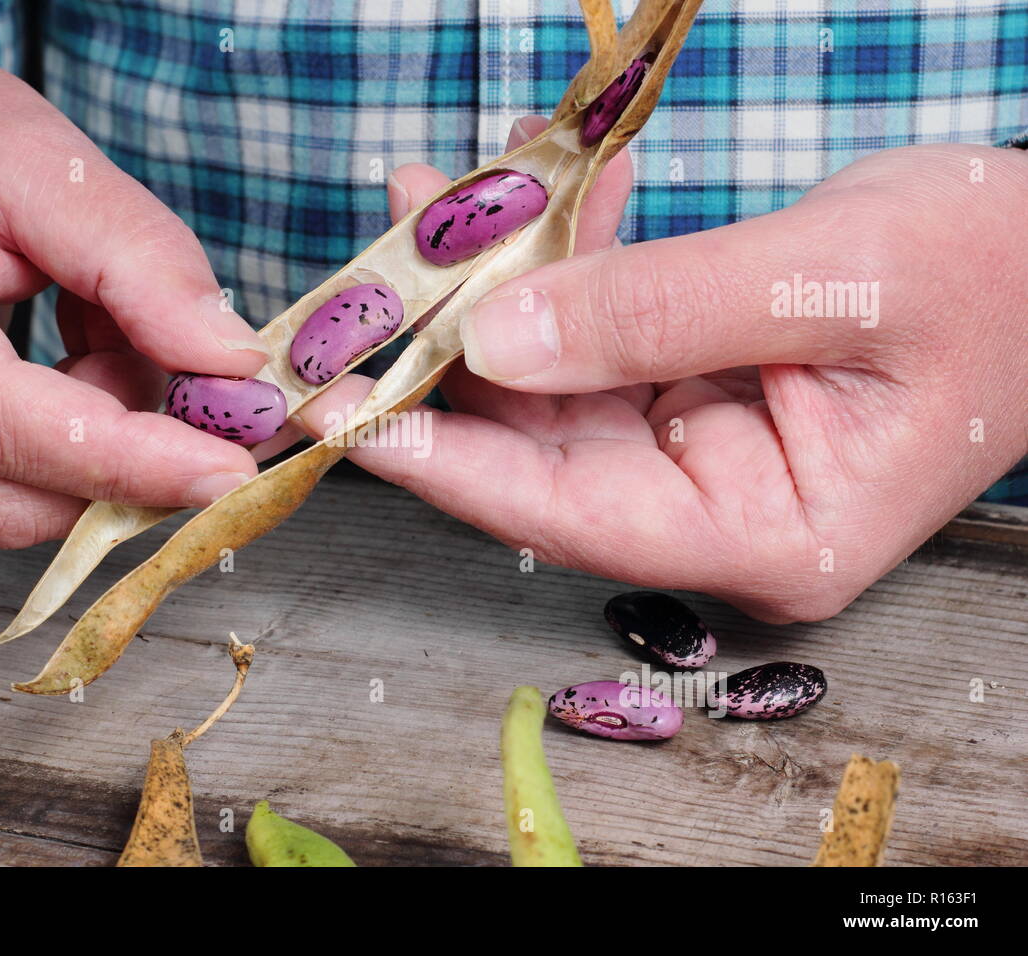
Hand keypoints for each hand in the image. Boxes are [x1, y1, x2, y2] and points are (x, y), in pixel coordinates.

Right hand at [0, 41, 268, 546]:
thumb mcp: (37, 155)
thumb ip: (138, 260)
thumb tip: (226, 363)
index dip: (124, 460)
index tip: (227, 470)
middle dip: (123, 453)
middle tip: (188, 378)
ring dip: (90, 451)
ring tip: (99, 340)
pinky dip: (53, 452)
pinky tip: (59, 373)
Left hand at [301, 119, 1027, 621]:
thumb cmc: (995, 272)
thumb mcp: (830, 276)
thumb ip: (658, 310)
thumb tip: (493, 337)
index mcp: (766, 534)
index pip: (563, 513)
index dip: (442, 461)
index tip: (337, 408)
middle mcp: (717, 514)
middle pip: (541, 452)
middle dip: (453, 353)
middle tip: (373, 271)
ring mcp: (703, 459)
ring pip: (556, 388)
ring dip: (499, 291)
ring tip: (439, 199)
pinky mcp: (694, 400)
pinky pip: (599, 341)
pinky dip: (565, 267)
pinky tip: (535, 194)